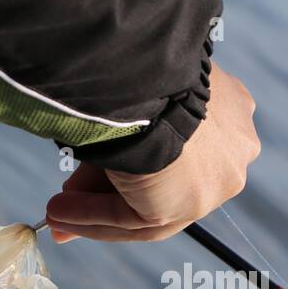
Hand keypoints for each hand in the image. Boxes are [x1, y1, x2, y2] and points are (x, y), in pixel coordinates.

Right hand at [45, 63, 259, 241]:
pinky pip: (129, 219)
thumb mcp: (139, 93)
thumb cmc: (146, 69)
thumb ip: (124, 123)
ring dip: (94, 210)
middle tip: (68, 194)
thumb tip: (88, 140)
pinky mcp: (181, 208)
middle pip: (163, 183)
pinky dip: (90, 217)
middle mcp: (233, 154)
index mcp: (233, 113)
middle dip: (110, 190)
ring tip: (54, 212)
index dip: (138, 162)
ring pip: (145, 205)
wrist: (151, 81)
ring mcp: (212, 187)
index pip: (183, 149)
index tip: (101, 166)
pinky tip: (58, 214)